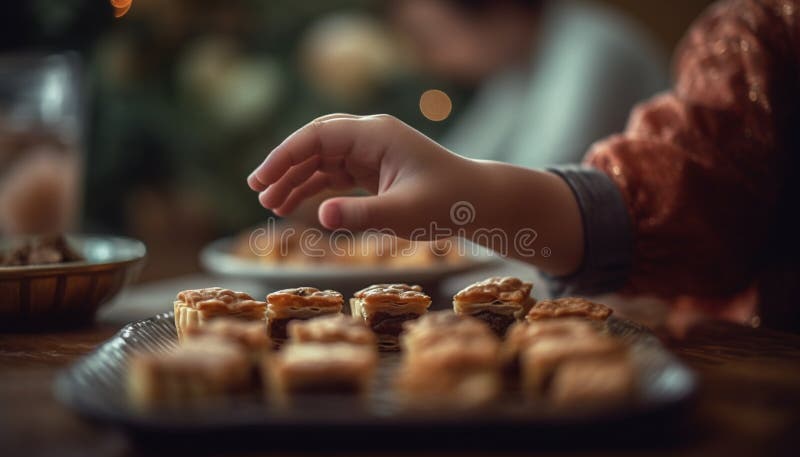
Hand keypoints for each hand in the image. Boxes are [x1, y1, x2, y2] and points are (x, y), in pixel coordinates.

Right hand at [248, 114, 480, 236]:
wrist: (477, 201)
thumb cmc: (447, 204)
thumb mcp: (405, 213)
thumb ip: (363, 215)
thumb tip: (322, 217)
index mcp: (375, 135)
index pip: (318, 136)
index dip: (285, 156)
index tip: (262, 181)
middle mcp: (369, 137)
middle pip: (313, 143)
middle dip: (284, 165)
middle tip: (257, 192)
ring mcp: (369, 151)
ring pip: (320, 159)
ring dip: (295, 179)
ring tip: (270, 205)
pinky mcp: (371, 169)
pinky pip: (333, 173)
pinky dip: (313, 188)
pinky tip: (294, 205)